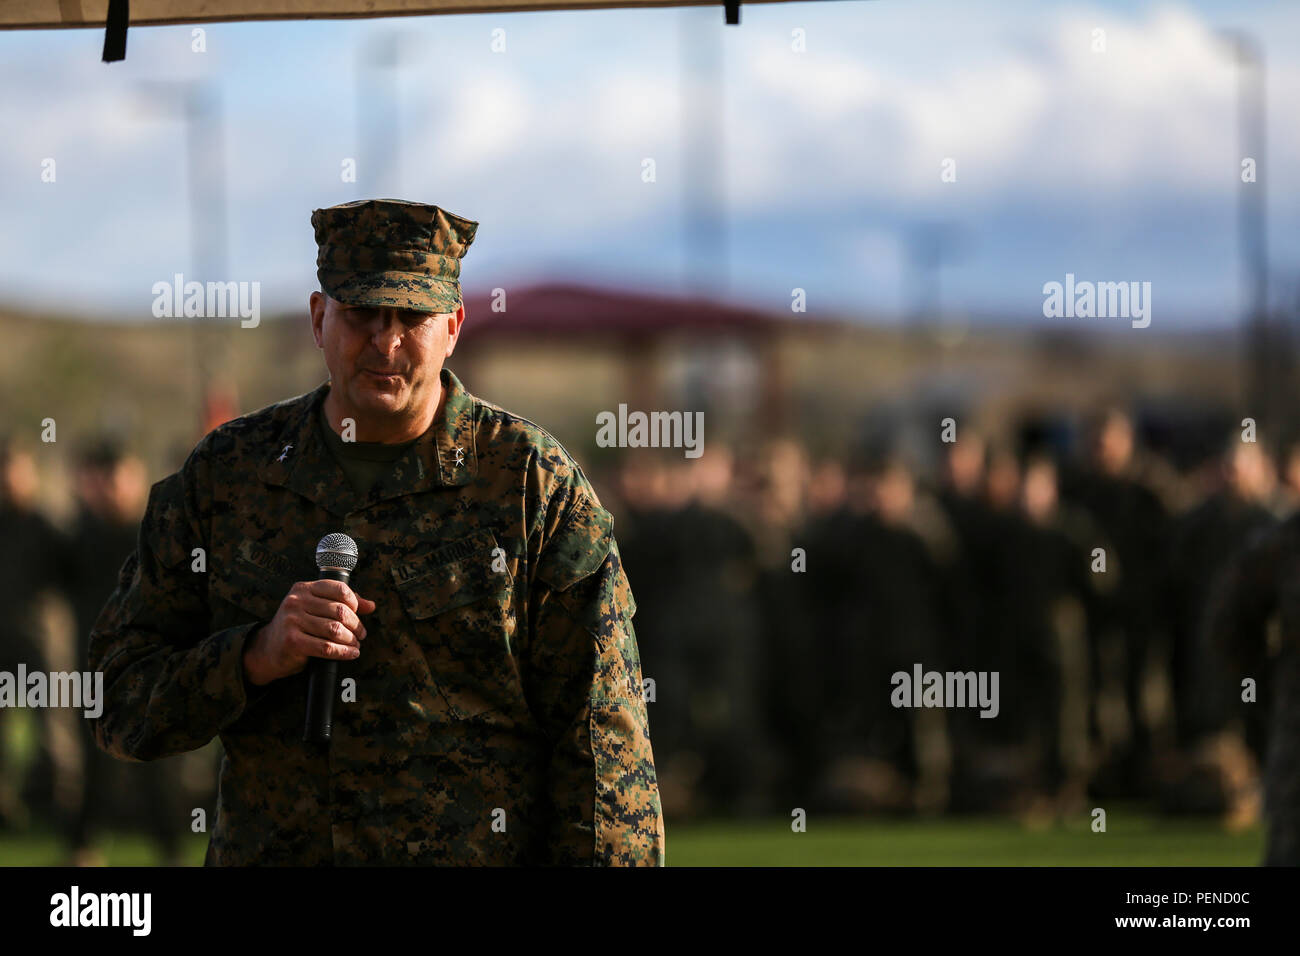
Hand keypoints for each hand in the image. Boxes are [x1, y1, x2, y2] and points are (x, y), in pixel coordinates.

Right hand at [242, 579, 375, 685]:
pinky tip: (351, 653)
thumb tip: (370, 606)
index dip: (354, 603)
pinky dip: (343, 652)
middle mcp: (296, 601)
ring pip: (335, 630)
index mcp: (303, 588)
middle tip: (361, 634)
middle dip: (356, 625)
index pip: (339, 589)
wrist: (268, 648)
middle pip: (340, 611)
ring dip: (351, 640)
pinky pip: (327, 648)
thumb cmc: (297, 626)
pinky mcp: (293, 641)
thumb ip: (342, 603)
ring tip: (355, 644)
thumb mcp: (315, 608)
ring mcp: (292, 621)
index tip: (358, 614)